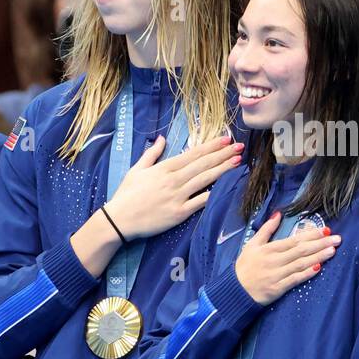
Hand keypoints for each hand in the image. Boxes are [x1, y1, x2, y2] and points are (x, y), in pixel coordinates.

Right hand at [96, 134, 241, 241]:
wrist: (119, 220)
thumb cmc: (126, 195)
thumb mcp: (136, 170)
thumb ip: (152, 154)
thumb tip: (162, 138)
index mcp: (164, 168)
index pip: (193, 154)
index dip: (211, 146)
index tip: (226, 139)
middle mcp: (173, 180)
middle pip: (203, 164)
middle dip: (223, 154)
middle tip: (239, 146)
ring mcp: (177, 197)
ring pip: (205, 180)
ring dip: (223, 169)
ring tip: (238, 161)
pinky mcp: (179, 213)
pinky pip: (200, 201)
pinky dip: (214, 193)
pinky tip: (227, 186)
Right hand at [235, 213, 341, 304]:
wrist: (234, 290)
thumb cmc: (244, 266)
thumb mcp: (251, 245)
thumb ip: (266, 230)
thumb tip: (278, 214)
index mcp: (269, 249)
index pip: (293, 240)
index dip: (310, 235)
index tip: (325, 230)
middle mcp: (274, 260)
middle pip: (301, 250)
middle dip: (320, 244)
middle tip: (337, 239)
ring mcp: (277, 274)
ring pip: (300, 263)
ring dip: (318, 256)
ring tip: (332, 251)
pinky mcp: (278, 288)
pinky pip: (295, 279)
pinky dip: (306, 274)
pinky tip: (319, 268)